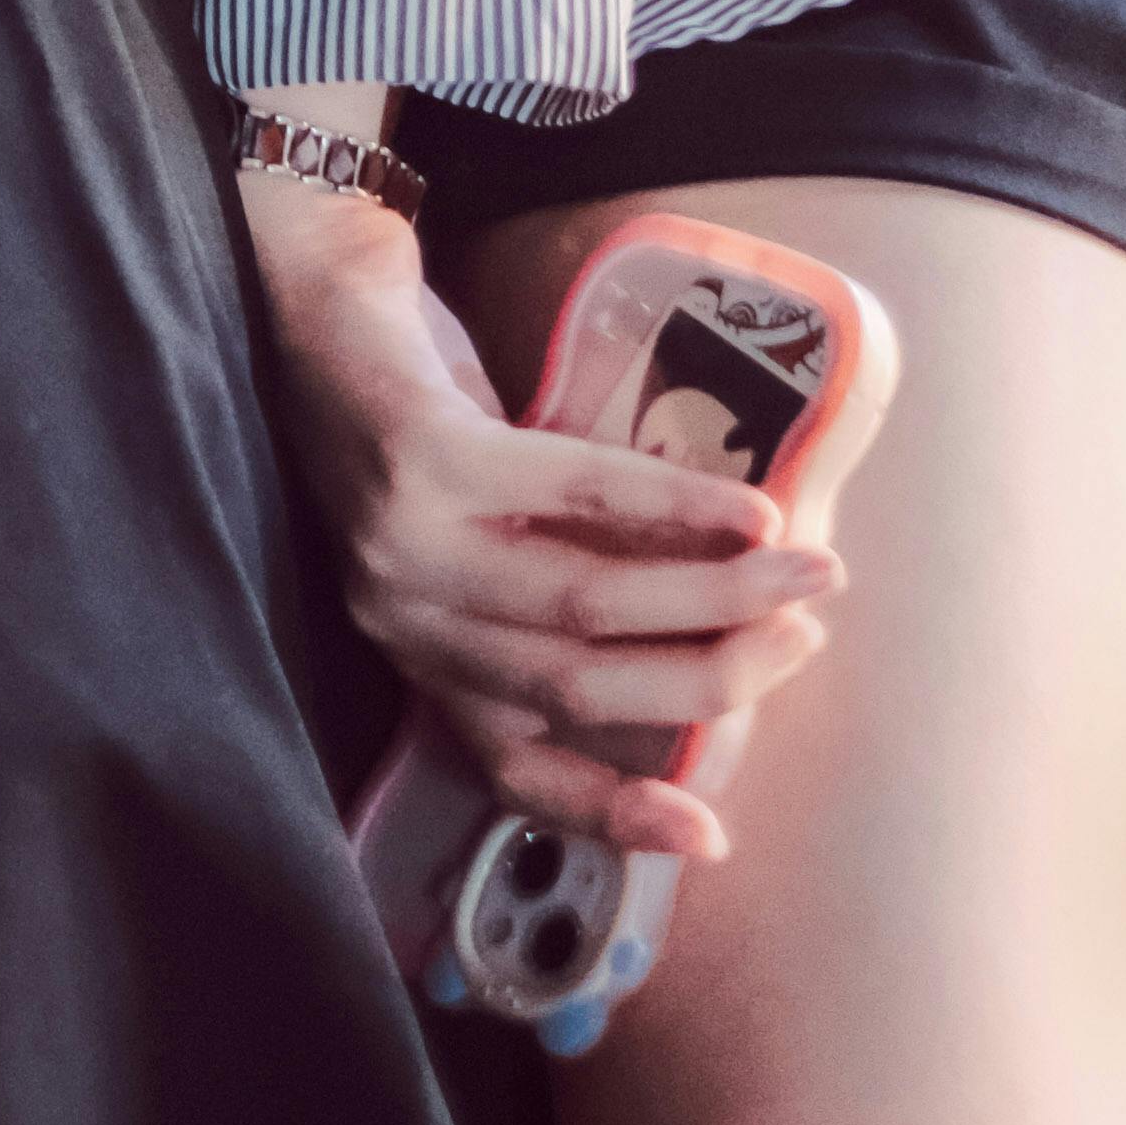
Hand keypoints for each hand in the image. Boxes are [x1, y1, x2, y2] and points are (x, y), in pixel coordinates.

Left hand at [241, 180, 841, 861]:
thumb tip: (722, 614)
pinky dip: (674, 507)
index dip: (614, 815)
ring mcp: (405, 543)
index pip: (512, 768)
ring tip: (809, 573)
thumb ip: (570, 575)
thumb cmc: (423, 407)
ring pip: (587, 602)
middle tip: (806, 640)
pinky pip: (573, 491)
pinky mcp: (422, 457)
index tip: (712, 837)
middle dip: (713, 680)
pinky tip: (748, 511)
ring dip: (718, 598)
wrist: (316, 287)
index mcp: (424, 649)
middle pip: (579, 687)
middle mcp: (404, 618)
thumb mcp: (485, 524)